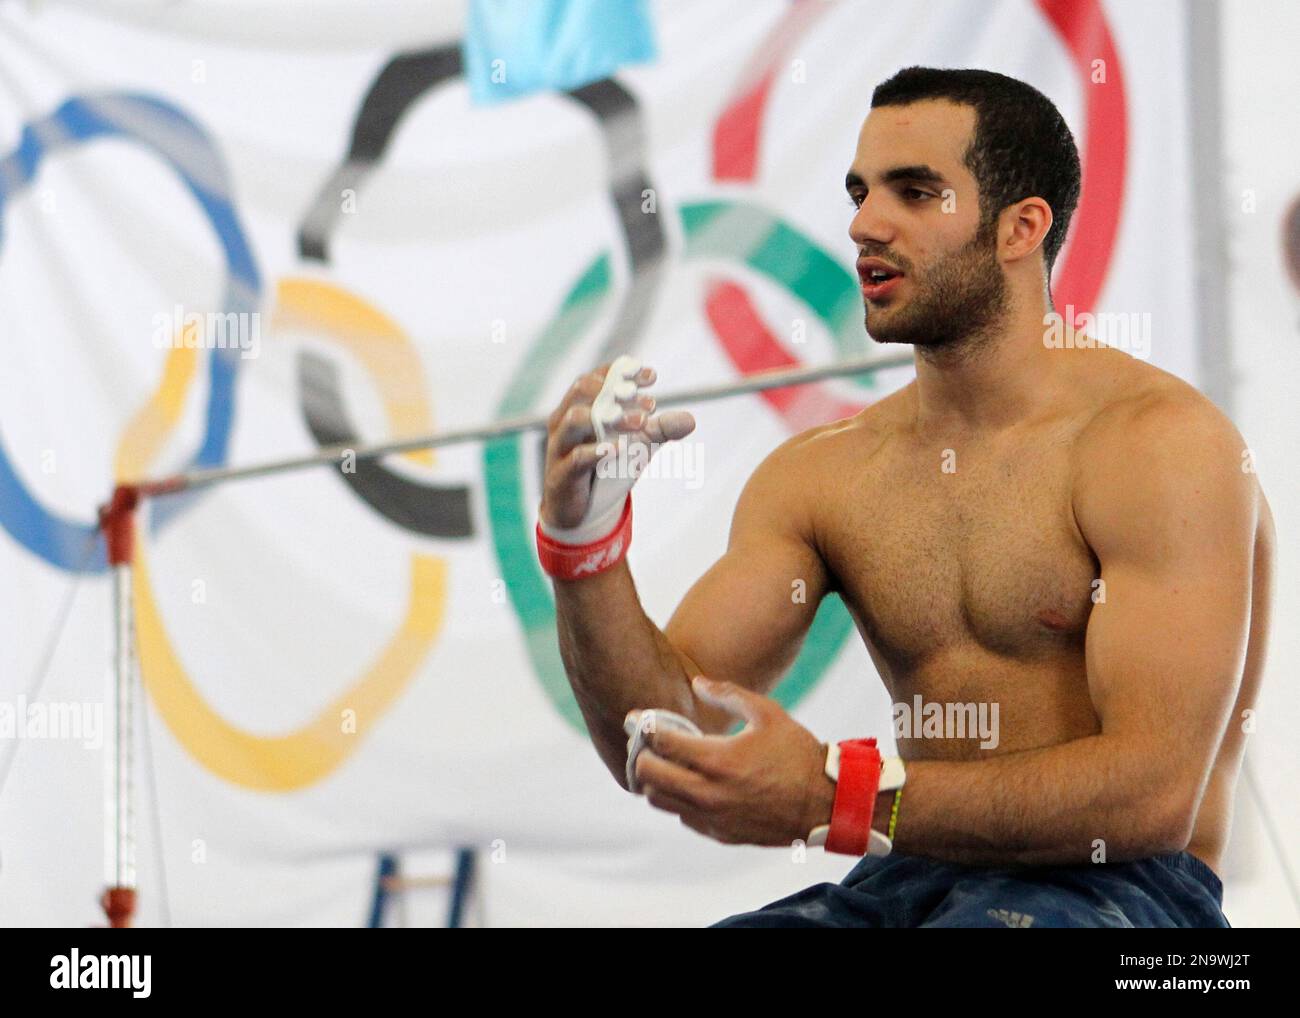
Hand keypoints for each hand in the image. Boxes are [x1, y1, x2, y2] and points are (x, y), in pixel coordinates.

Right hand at [540, 360, 694, 536]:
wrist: (580, 511)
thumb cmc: (604, 467)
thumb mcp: (635, 445)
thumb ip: (660, 430)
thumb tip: (691, 420)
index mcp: (581, 406)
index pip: (598, 376)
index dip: (623, 371)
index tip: (652, 376)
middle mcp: (566, 420)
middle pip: (582, 389)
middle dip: (616, 390)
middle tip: (650, 403)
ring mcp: (560, 446)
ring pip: (575, 419)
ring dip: (611, 417)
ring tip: (641, 423)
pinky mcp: (562, 474)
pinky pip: (575, 458)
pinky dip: (596, 451)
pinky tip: (618, 449)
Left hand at [629, 675, 834, 846]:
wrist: (826, 803)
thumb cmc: (798, 753)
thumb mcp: (768, 713)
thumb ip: (728, 694)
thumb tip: (697, 682)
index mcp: (718, 759)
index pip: (662, 742)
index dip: (644, 726)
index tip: (637, 718)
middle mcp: (709, 792)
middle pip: (649, 775)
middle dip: (642, 754)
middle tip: (646, 742)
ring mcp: (713, 817)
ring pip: (659, 801)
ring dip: (655, 780)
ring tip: (664, 764)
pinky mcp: (720, 833)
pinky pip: (682, 817)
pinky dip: (677, 800)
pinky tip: (689, 785)